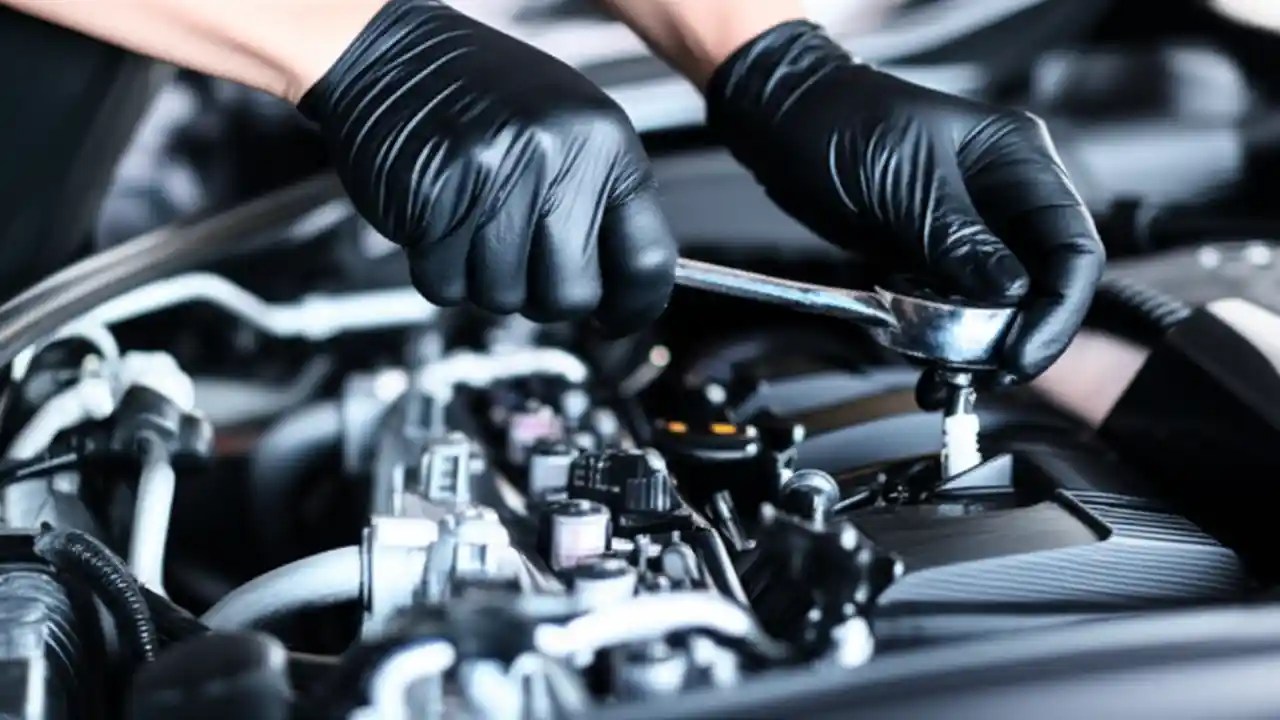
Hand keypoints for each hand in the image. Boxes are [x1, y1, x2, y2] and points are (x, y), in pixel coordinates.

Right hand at [298, 0, 676, 333]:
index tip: (614, 320)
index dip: (632, 307)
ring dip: (484, 281)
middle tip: (524, 264)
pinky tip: (441, 225)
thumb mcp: (570, 131)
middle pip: (571, 296)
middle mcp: (555, 158)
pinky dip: (439, 272)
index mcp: (604, 143)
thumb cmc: (482, 97)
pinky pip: (446, 285)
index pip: (647, 260)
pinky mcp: (435, 201)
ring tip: (474, 226)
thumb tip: (625, 290)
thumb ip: (600, 204)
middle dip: (543, 297)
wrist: (391, 58)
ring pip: (504, 298)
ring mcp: (493, 180)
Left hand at [704, 21, 1104, 388]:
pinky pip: (952, 311)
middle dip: (1016, 338)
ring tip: (942, 378)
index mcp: (1018, 161)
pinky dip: (938, 342)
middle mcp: (1004, 199)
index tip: (1020, 353)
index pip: (1072, 247)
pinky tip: (923, 363)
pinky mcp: (931, 257)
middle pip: (1042, 287)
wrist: (782, 124)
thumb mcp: (905, 181)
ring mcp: (968, 231)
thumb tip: (1010, 293)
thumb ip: (959, 239)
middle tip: (983, 374)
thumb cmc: (840, 122)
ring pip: (998, 309)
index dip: (1056, 309)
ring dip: (973, 350)